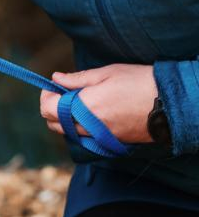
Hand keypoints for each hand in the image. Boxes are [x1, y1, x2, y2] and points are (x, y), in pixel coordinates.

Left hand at [39, 64, 157, 143]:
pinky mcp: (111, 143)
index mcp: (85, 106)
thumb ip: (77, 78)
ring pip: (69, 134)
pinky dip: (81, 129)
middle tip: (64, 94)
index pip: (48, 109)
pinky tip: (93, 115)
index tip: (53, 87)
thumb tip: (56, 78)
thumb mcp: (107, 73)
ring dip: (66, 120)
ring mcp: (100, 137)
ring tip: (80, 103)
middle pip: (54, 124)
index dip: (46, 96)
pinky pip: (86, 139)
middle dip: (53, 109)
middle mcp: (89, 126)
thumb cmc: (139, 82)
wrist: (171, 105)